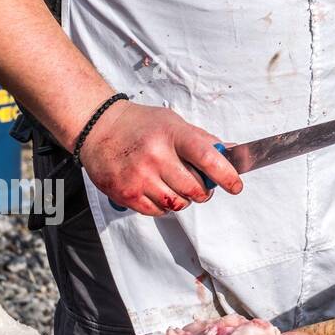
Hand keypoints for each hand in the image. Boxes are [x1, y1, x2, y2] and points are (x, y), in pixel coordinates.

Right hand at [78, 101, 242, 215]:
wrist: (98, 128)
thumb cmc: (141, 125)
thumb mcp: (175, 123)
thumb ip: (203, 140)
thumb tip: (231, 151)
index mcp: (173, 135)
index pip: (207, 158)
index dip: (226, 175)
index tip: (236, 185)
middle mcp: (156, 156)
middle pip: (194, 188)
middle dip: (204, 191)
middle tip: (201, 185)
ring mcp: (139, 176)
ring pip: (178, 204)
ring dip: (184, 200)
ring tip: (176, 186)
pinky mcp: (125, 193)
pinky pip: (157, 211)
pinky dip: (164, 206)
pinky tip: (159, 191)